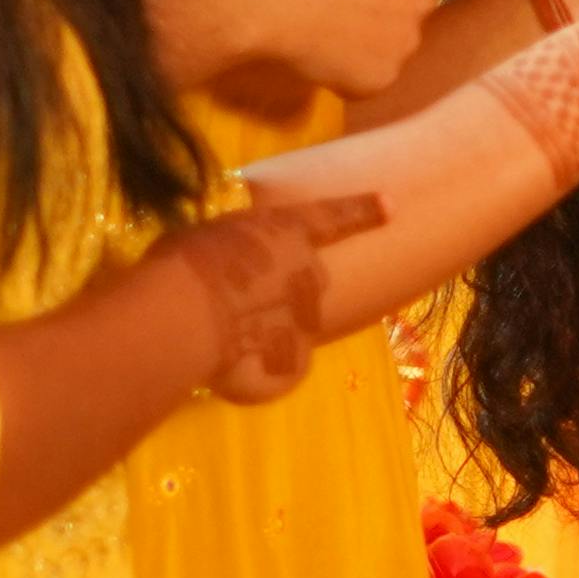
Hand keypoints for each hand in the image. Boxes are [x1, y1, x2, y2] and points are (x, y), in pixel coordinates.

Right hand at [155, 0, 563, 102]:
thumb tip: (359, 5)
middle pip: (405, 12)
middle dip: (370, 12)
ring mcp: (405, 38)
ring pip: (381, 48)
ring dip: (348, 40)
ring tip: (304, 18)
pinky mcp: (380, 77)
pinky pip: (360, 77)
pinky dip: (334, 69)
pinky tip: (306, 49)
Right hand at [163, 190, 387, 402]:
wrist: (188, 314)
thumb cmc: (186, 261)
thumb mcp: (206, 239)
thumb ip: (230, 249)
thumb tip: (221, 264)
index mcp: (287, 230)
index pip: (336, 216)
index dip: (364, 210)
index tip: (392, 204)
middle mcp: (308, 270)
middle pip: (310, 281)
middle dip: (285, 292)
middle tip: (242, 303)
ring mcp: (308, 317)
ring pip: (295, 326)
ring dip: (269, 333)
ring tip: (225, 338)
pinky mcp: (297, 359)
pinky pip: (281, 368)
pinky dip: (259, 373)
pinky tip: (228, 370)